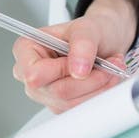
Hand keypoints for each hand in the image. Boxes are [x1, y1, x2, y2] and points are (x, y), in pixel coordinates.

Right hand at [12, 0, 137, 113]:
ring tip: (111, 69)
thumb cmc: (90, 31)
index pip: (34, 73)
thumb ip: (82, 44)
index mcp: (27, 49)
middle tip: (109, 65)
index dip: (62, 71)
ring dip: (98, 88)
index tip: (84, 63)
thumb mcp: (87, 28)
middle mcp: (32, 73)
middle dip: (90, 80)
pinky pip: (80, 109)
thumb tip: (78, 70)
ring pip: (71, 104)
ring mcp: (45, 92)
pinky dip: (99, 95)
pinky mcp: (60, 105)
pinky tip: (106, 79)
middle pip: (57, 91)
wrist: (104, 40)